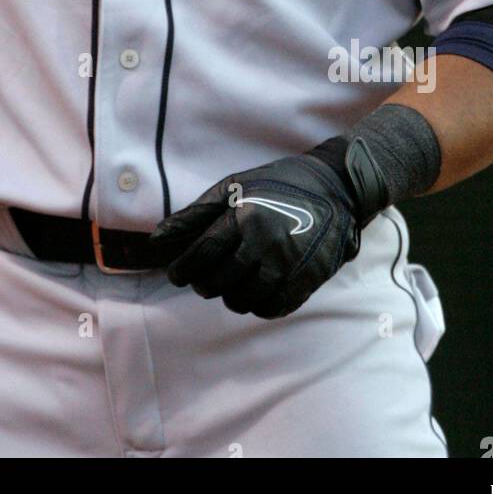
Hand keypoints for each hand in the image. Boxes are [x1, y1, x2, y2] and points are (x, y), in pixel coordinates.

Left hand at [147, 149, 362, 319]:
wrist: (335, 189)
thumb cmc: (276, 185)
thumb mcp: (233, 187)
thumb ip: (195, 215)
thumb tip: (156, 239)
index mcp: (245, 215)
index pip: (202, 255)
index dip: (183, 270)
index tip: (176, 276)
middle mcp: (266, 241)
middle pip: (220, 281)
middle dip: (204, 285)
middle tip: (203, 281)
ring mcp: (289, 263)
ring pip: (244, 299)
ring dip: (230, 297)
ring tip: (230, 285)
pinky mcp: (308, 279)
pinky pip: (273, 308)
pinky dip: (257, 305)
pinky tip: (254, 292)